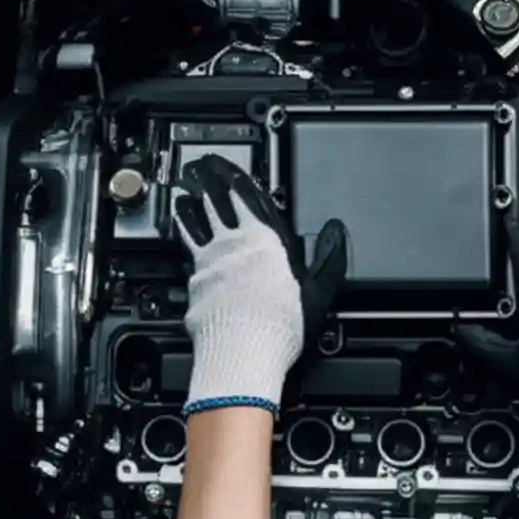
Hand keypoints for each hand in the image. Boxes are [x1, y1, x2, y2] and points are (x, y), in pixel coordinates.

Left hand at [172, 154, 346, 416]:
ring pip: (195, 223)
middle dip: (207, 181)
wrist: (244, 352)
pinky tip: (182, 241)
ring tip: (184, 197)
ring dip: (189, 206)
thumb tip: (336, 231)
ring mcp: (209, 262)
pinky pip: (187, 253)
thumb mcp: (318, 289)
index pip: (247, 197)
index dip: (235, 177)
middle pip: (215, 202)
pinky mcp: (194, 284)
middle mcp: (234, 244)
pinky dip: (184, 240)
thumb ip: (328, 257)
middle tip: (199, 168)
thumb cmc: (281, 325)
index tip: (227, 166)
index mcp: (266, 240)